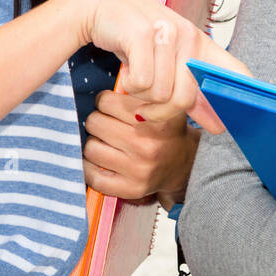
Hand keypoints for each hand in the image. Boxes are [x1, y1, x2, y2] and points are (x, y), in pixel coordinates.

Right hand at [71, 0, 252, 133]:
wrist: (99, 3)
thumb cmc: (134, 36)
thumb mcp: (167, 62)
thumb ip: (193, 94)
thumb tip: (219, 127)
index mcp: (201, 42)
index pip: (235, 72)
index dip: (236, 100)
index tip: (223, 125)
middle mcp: (189, 35)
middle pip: (184, 99)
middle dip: (160, 111)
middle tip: (145, 104)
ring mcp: (167, 32)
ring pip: (160, 94)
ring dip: (140, 96)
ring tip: (135, 77)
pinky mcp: (142, 34)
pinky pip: (141, 83)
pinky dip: (128, 86)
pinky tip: (126, 70)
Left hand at [82, 89, 199, 203]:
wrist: (185, 164)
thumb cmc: (166, 130)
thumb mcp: (161, 104)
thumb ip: (139, 92)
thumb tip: (109, 86)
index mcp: (155, 119)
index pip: (106, 101)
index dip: (105, 102)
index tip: (111, 106)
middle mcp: (148, 145)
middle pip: (94, 122)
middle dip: (98, 120)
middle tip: (107, 124)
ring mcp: (139, 170)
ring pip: (90, 148)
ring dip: (95, 143)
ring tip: (107, 142)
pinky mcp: (131, 189)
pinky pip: (92, 176)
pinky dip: (90, 167)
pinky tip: (101, 161)